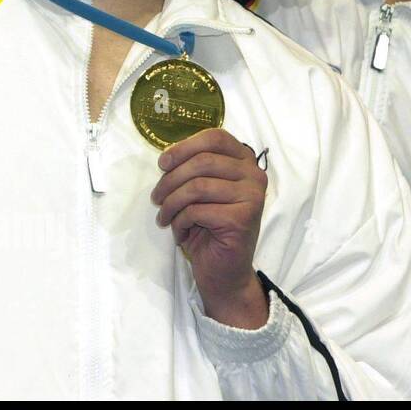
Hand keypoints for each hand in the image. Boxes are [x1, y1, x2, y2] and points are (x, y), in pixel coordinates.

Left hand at [152, 129, 269, 327]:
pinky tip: (181, 233)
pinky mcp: (242, 218)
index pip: (217, 137)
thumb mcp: (202, 192)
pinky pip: (196, 210)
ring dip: (171, 203)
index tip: (163, 163)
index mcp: (246, 163)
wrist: (225, 272)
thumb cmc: (209, 229)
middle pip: (202, 161)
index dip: (185, 146)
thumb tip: (167, 157)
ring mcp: (252, 197)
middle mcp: (254, 176)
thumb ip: (195, 170)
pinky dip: (180, 222)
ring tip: (165, 217)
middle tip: (156, 198)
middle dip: (170, 180)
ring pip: (196, 186)